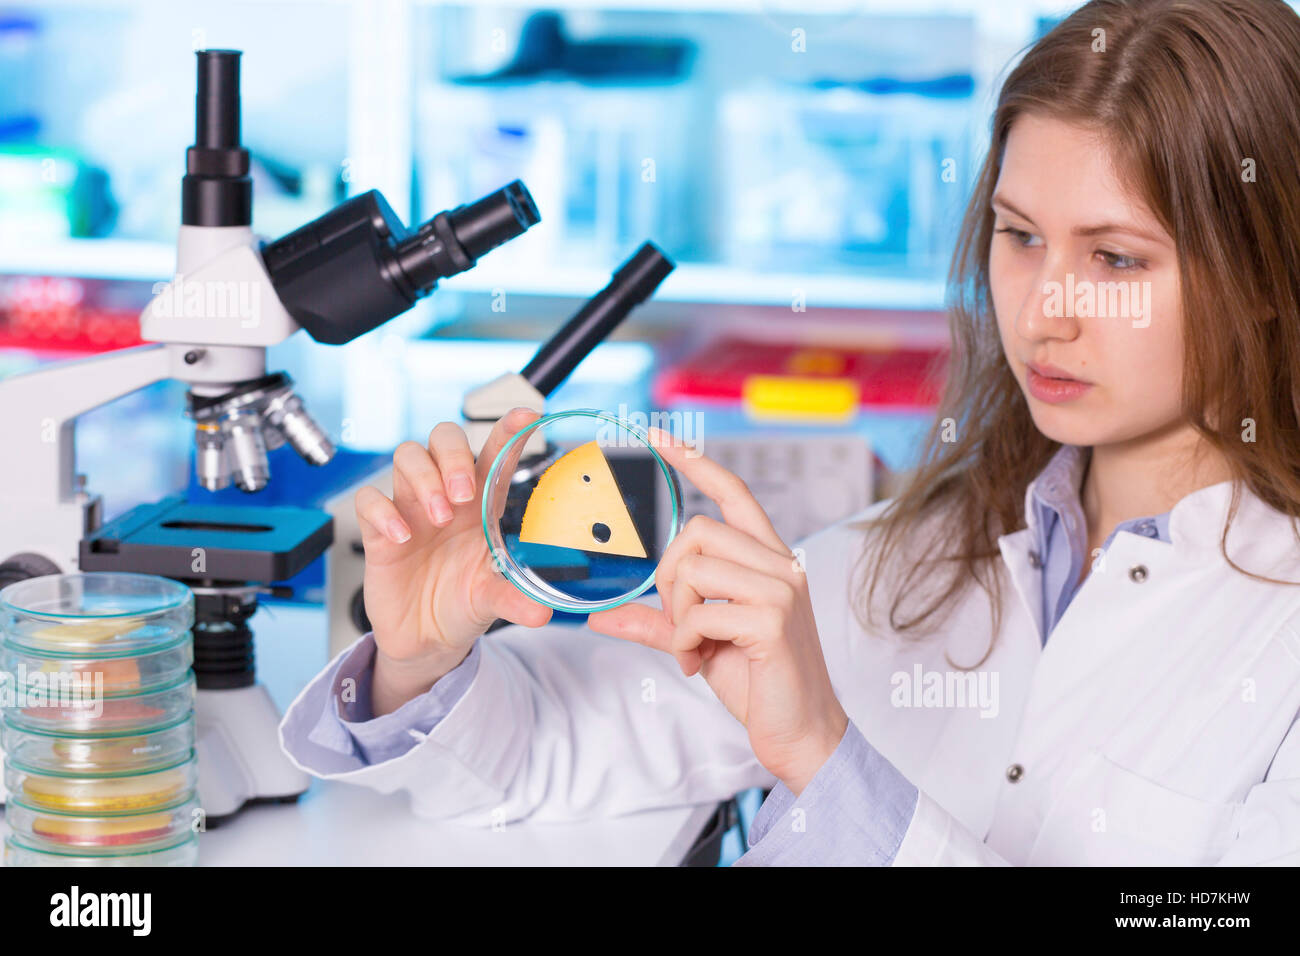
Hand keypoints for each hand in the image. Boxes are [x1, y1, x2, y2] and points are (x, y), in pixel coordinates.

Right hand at [354, 407, 552, 714]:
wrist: (425, 638)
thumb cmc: (463, 604)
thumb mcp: (492, 601)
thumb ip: (515, 599)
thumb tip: (542, 611)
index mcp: (482, 504)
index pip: (495, 454)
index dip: (509, 431)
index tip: (528, 416)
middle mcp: (446, 496)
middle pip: (443, 438)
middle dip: (453, 456)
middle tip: (464, 494)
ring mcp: (411, 509)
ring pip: (407, 456)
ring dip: (424, 479)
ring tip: (439, 516)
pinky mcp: (378, 531)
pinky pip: (369, 499)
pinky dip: (383, 511)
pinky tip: (401, 536)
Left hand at [587, 428, 847, 794]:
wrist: (802, 733)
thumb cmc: (759, 683)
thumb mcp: (701, 641)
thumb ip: (658, 622)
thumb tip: (600, 615)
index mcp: (770, 560)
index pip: (733, 493)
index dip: (695, 461)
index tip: (657, 434)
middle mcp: (781, 565)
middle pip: (696, 530)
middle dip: (669, 578)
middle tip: (678, 623)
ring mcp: (781, 589)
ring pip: (693, 568)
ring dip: (676, 615)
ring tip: (692, 648)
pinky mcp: (772, 620)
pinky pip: (698, 612)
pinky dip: (683, 641)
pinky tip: (699, 662)